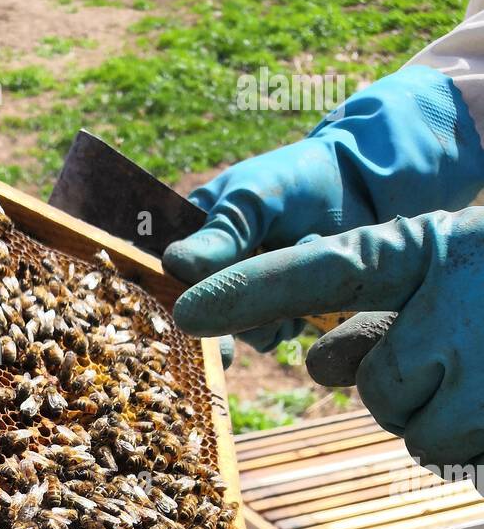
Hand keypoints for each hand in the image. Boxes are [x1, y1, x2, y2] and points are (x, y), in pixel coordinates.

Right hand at [163, 66, 483, 351]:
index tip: (182, 317)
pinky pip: (267, 336)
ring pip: (232, 330)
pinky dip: (288, 319)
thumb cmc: (301, 179)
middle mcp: (211, 271)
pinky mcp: (276, 315)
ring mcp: (244, 296)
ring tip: (304, 244)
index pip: (163, 275)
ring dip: (266, 309)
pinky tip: (311, 285)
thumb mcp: (256, 197)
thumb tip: (174, 265)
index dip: (168, 299)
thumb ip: (221, 233)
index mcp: (191, 235)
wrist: (365, 188)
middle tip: (224, 349)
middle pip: (195, 315)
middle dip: (213, 326)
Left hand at [173, 208, 483, 473]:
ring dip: (444, 419)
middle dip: (402, 390)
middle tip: (465, 361)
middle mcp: (454, 292)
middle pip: (369, 385)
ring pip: (411, 428)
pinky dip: (472, 439)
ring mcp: (483, 357)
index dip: (252, 288)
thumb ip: (381, 319)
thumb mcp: (447, 288)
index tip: (184, 307)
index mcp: (432, 248)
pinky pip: (449, 449)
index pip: (325, 267)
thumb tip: (319, 363)